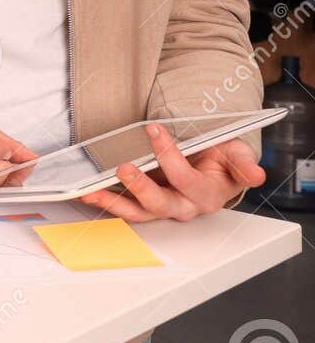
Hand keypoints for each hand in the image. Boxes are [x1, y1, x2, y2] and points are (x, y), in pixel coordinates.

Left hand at [78, 128, 264, 222]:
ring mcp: (161, 206)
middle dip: (140, 187)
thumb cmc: (221, 158)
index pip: (186, 180)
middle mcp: (183, 206)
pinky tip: (85, 193)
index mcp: (207, 195)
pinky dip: (104, 201)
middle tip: (123, 167)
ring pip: (137, 212)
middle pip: (160, 204)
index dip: (170, 156)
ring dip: (112, 203)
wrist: (211, 164)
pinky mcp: (143, 204)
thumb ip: (244, 164)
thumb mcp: (236, 154)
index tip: (154, 130)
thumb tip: (256, 175)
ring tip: (90, 192)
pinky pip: (123, 207)